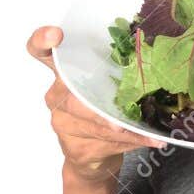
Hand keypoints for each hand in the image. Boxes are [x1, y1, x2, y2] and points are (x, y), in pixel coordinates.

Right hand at [27, 26, 164, 181]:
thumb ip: (114, 72)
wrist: (91, 158)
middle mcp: (57, 97)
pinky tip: (151, 141)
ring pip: (94, 125)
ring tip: (148, 132)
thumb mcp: (104, 86)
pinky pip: (107, 143)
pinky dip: (133, 141)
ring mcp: (63, 124)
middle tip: (119, 119)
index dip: (42, 41)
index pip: (41, 52)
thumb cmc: (99, 111)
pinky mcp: (76, 147)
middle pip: (74, 99)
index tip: (55, 35)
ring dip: (125, 130)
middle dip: (99, 111)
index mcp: (63, 74)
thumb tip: (152, 58)